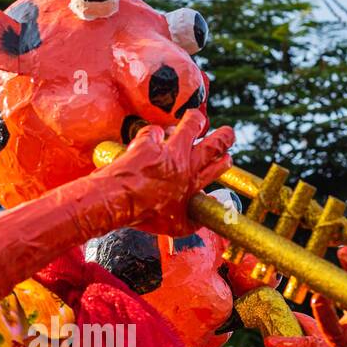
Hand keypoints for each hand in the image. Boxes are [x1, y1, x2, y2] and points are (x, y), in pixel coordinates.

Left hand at [105, 109, 233, 235]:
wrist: (119, 202)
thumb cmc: (145, 215)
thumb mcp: (176, 227)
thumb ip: (194, 222)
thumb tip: (204, 220)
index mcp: (192, 184)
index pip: (216, 169)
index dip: (224, 162)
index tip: (227, 158)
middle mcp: (184, 165)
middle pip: (213, 144)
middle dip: (224, 137)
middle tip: (228, 133)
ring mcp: (167, 151)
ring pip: (191, 126)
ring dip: (196, 121)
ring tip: (197, 120)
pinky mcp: (148, 142)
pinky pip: (156, 131)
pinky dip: (156, 133)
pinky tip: (156, 135)